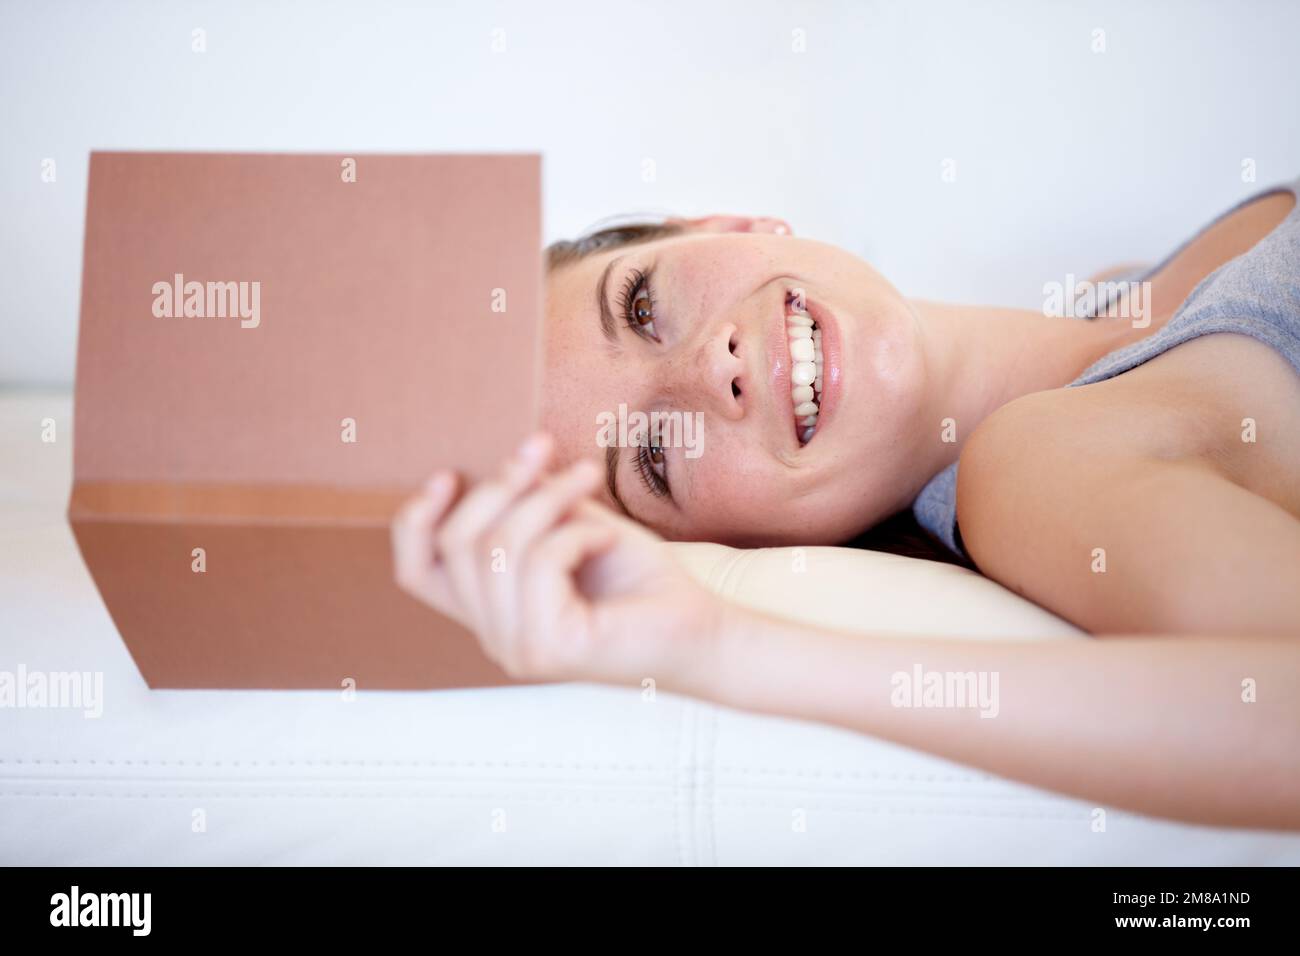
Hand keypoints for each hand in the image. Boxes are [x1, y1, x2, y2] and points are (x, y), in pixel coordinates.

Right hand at [391, 433, 724, 689]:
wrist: (702, 628)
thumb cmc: (643, 580)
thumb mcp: (576, 524)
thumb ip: (533, 502)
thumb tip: (505, 460)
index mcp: (491, 609)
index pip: (416, 571)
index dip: (415, 518)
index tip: (448, 472)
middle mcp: (494, 636)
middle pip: (457, 543)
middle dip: (501, 483)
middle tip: (546, 447)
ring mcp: (518, 649)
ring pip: (498, 547)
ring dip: (548, 499)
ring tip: (588, 479)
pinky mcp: (549, 649)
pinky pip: (539, 563)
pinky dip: (576, 533)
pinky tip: (608, 538)